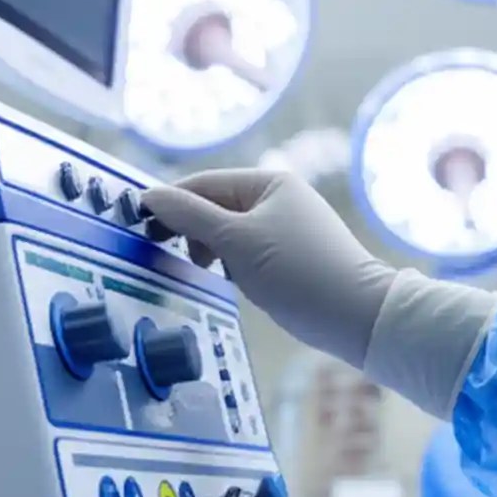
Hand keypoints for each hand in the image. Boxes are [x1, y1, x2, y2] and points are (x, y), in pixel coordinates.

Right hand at [140, 169, 395, 367]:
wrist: (357, 315)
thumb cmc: (297, 272)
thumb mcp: (236, 242)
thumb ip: (190, 216)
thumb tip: (150, 196)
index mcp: (269, 181)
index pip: (204, 183)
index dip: (171, 203)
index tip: (140, 228)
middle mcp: (280, 197)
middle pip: (216, 206)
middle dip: (194, 231)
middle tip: (176, 258)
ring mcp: (288, 226)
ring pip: (231, 232)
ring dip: (213, 250)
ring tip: (211, 272)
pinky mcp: (293, 254)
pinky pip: (249, 251)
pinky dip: (234, 263)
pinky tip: (235, 282)